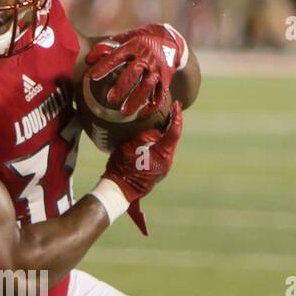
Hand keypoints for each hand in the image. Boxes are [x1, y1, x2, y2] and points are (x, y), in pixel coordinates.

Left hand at [85, 25, 181, 118]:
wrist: (170, 41)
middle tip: (110, 99)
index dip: (104, 66)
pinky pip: (161, 95)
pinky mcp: (165, 80)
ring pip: (147, 86)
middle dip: (122, 86)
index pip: (116, 56)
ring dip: (136, 100)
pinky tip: (142, 114)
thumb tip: (88, 59)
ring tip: (124, 113)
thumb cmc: (141, 42)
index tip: (91, 77)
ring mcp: (156, 70)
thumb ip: (106, 48)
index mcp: (134, 47)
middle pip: (134, 72)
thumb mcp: (125, 39)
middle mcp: (146, 58)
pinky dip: (153, 106)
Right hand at [102, 101, 183, 232]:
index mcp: (163, 155)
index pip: (174, 132)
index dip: (176, 117)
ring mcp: (163, 168)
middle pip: (172, 138)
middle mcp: (167, 162)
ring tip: (160, 120)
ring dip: (164, 133)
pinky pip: (161, 152)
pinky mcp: (158, 170)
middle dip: (171, 123)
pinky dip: (158, 142)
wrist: (118, 190)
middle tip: (170, 108)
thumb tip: (155, 130)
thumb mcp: (130, 146)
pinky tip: (152, 136)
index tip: (177, 105)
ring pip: (167, 145)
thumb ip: (145, 136)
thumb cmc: (122, 168)